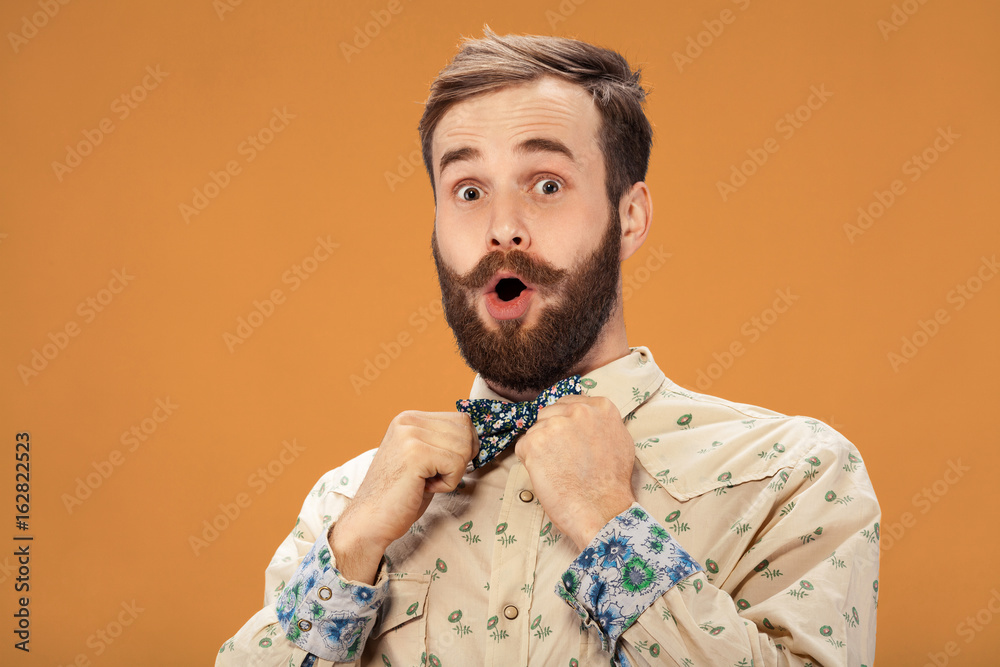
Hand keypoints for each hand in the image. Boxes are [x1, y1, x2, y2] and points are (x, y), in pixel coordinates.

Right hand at [331, 411, 477, 583]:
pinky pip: (456, 465)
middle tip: (432, 477)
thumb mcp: (422, 458)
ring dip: (452, 473)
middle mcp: (409, 420)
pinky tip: (424, 488)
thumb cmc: (399, 496)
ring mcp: (410, 434)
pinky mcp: (416, 453)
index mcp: (410, 418)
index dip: (464, 447)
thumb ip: (442, 442)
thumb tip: (475, 438)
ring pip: (464, 448)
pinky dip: (447, 484)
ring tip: (425, 482)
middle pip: (466, 431)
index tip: (442, 467)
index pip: (461, 420)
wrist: (369, 521)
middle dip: (459, 460)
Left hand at [514, 395, 635, 549]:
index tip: (566, 441)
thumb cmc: (611, 483)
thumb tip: (585, 417)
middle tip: (562, 459)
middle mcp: (578, 410)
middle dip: (551, 434)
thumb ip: (600, 423)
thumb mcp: (619, 440)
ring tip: (557, 470)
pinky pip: (523, 446)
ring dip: (541, 449)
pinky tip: (547, 474)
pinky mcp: (535, 441)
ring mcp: (554, 424)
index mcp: (600, 407)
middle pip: (549, 414)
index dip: (564, 424)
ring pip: (536, 430)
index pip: (568, 404)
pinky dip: (529, 461)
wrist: (601, 510)